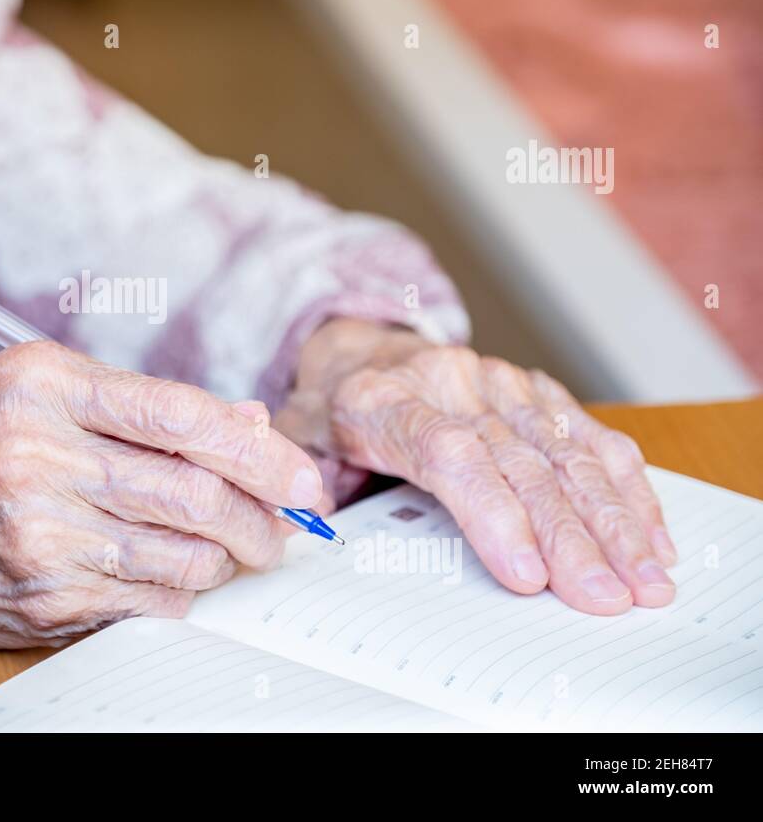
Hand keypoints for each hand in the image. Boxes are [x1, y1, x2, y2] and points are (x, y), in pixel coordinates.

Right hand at [0, 341, 324, 646]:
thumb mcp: (49, 395)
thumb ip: (150, 406)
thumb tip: (253, 424)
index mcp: (42, 387)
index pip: (178, 414)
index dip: (258, 449)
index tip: (300, 474)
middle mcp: (35, 457)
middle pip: (193, 492)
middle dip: (264, 514)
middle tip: (288, 522)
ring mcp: (38, 535)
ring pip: (184, 553)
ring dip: (232, 555)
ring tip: (238, 544)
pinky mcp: (45, 596)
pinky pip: (154, 597)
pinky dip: (187, 585)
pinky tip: (180, 567)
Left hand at [277, 319, 676, 614]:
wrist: (360, 349)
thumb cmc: (331, 408)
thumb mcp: (296, 437)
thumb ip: (296, 476)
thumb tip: (306, 511)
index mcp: (387, 398)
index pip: (449, 453)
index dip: (491, 513)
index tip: (525, 571)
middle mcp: (451, 384)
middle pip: (519, 463)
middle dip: (570, 536)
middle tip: (604, 596)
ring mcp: (500, 384)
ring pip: (565, 452)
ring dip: (612, 519)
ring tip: (644, 576)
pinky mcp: (534, 393)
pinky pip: (590, 437)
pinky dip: (625, 487)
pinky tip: (649, 532)